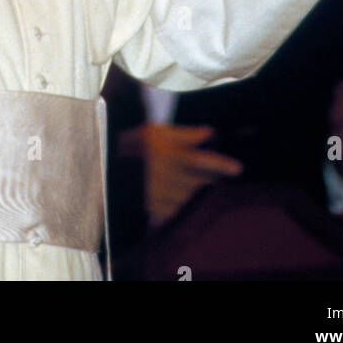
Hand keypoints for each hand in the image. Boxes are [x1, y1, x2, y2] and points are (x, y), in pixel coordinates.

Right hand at [120, 123, 242, 225]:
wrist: (104, 168)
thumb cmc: (132, 145)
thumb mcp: (155, 131)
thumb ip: (185, 134)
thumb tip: (210, 133)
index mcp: (167, 153)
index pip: (201, 159)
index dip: (221, 164)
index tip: (238, 169)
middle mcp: (165, 175)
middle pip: (199, 181)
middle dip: (207, 177)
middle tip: (202, 172)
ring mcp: (160, 195)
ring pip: (189, 196)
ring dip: (190, 190)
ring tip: (175, 179)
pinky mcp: (154, 211)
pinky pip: (175, 210)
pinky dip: (176, 203)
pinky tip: (166, 193)